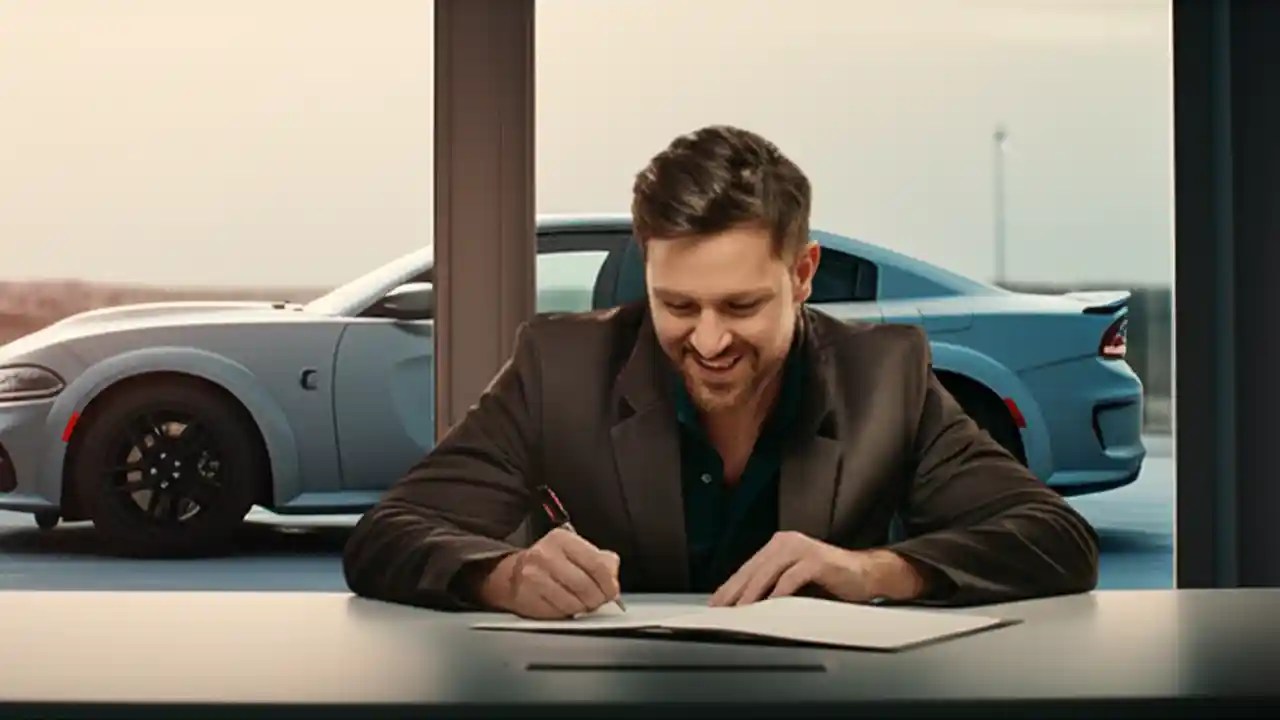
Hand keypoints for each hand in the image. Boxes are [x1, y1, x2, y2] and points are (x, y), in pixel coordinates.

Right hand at [478, 528, 620, 618]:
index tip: (612, 591)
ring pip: (574, 602)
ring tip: (581, 602)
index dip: (609, 583)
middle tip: (599, 600)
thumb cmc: (547, 562)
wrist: (510, 575)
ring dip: (583, 608)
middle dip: (598, 598)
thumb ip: (598, 559)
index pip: (597, 564)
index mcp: (562, 540)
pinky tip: (566, 605)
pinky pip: (559, 612)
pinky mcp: (528, 597)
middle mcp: (546, 556)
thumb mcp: (573, 550)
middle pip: (587, 586)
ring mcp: (535, 577)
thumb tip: (613, 574)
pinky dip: (568, 613)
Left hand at [709, 531, 881, 606]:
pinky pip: (792, 577)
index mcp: (779, 545)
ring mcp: (802, 549)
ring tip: (740, 610)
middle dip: (735, 590)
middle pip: (754, 568)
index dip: (730, 586)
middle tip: (721, 609)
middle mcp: (787, 542)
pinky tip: (770, 604)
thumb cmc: (829, 580)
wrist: (865, 574)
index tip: (716, 604)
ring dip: (752, 592)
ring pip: (768, 571)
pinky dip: (779, 592)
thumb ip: (772, 586)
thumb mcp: (794, 581)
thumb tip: (744, 605)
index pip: (748, 567)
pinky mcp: (817, 560)